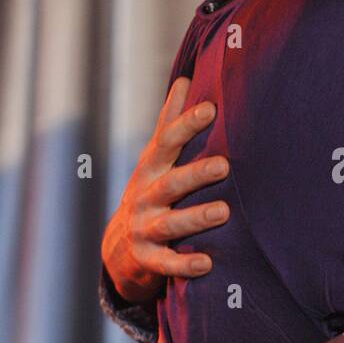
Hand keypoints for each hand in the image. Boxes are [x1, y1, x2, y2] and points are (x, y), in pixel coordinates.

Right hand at [101, 77, 229, 303]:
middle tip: (224, 165)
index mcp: (150, 169)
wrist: (119, 248)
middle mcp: (145, 197)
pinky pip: (166, 264)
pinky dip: (185, 264)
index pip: (167, 143)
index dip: (186, 125)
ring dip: (196, 217)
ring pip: (170, 224)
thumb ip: (170, 121)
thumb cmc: (150, 191)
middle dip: (195, 174)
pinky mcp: (147, 260)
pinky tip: (207, 264)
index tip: (211, 109)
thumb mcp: (154, 158)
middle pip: (170, 183)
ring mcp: (144, 229)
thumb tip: (185, 78)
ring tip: (223, 211)